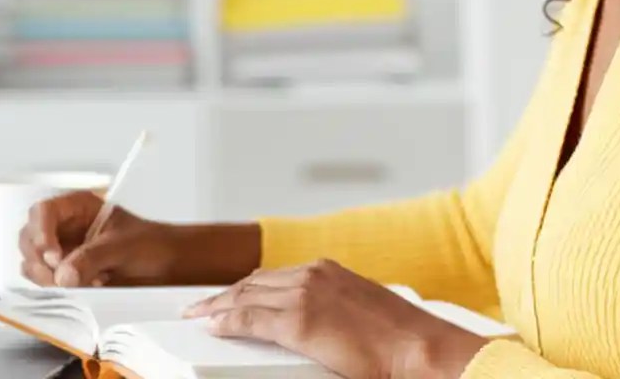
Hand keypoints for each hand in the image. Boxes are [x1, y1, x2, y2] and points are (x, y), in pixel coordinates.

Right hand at [17, 190, 183, 287]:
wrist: (167, 267)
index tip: (54, 257)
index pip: (43, 212)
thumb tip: (64, 274)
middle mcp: (63, 226)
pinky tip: (80, 289)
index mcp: (76, 207)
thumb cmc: (151, 245)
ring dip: (45, 277)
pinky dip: (53, 288)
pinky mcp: (63, 274)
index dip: (42, 234)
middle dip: (40, 260)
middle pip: (29, 237)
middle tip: (59, 278)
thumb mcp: (124, 247)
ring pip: (31, 261)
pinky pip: (43, 280)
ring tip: (77, 284)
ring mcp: (61, 250)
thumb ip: (92, 257)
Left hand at [184, 260, 487, 378]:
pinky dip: (225, 322)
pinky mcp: (297, 321)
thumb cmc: (402, 342)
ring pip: (244, 297)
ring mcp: (302, 294)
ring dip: (217, 307)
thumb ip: (334, 311)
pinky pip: (248, 319)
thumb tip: (319, 326)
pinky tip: (212, 327)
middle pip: (253, 282)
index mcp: (328, 270)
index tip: (230, 295)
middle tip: (202, 307)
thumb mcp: (362, 312)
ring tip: (198, 317)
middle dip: (225, 295)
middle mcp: (312, 274)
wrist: (422, 350)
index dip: (247, 287)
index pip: (274, 276)